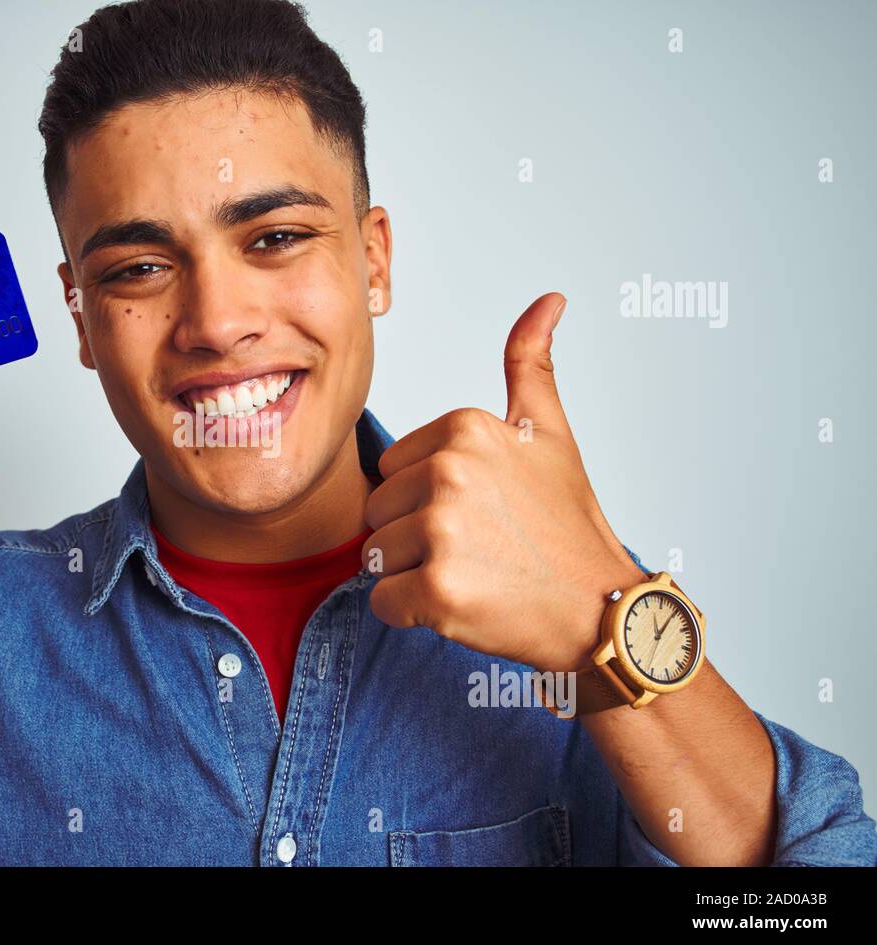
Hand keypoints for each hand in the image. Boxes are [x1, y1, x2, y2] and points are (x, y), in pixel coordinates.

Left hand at [363, 293, 646, 673]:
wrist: (598, 609)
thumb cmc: (567, 525)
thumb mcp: (551, 433)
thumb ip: (530, 365)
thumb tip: (548, 300)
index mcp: (466, 429)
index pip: (391, 468)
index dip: (424, 498)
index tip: (479, 511)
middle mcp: (451, 472)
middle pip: (377, 511)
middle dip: (412, 537)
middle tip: (476, 548)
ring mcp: (442, 532)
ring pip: (376, 556)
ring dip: (411, 575)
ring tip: (471, 574)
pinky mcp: (436, 590)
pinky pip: (382, 602)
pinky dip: (412, 613)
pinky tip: (462, 606)